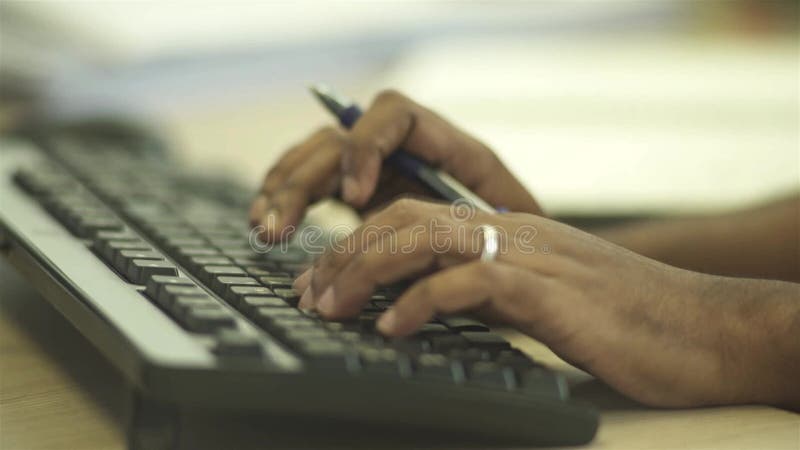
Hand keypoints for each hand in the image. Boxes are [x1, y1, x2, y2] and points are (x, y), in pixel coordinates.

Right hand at [249, 90, 540, 240]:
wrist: (499, 257)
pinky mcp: (353, 189)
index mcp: (444, 145)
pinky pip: (306, 180)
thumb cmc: (508, 240)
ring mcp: (374, 167)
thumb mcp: (504, 228)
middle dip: (304, 181)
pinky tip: (263, 225)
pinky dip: (280, 199)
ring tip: (266, 231)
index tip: (355, 199)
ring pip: (314, 156)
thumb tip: (438, 231)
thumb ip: (478, 220)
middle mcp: (403, 148)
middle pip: (340, 138)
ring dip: (282, 191)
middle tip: (281, 228)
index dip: (367, 148)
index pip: (396, 114)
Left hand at [294, 198, 799, 407]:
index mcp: (507, 231)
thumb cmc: (624, 322)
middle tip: (308, 292)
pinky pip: (470, 282)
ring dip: (366, 270)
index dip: (358, 243)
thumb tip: (423, 308)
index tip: (321, 280)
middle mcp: (512, 232)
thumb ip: (485, 296)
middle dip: (345, 252)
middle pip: (406, 218)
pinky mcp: (550, 291)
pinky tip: (391, 327)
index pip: (414, 215)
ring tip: (329, 305)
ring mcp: (531, 256)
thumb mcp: (538, 302)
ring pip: (426, 236)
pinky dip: (420, 301)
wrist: (704, 330)